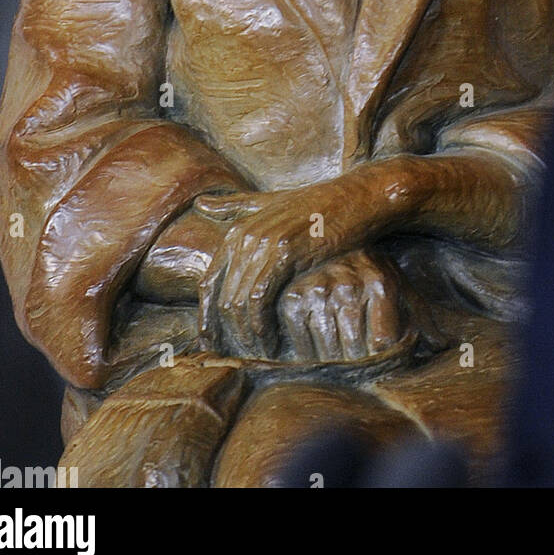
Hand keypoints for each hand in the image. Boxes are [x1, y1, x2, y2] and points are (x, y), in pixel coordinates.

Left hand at [196, 187, 354, 358]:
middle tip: (237, 356)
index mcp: (238, 231)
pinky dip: (261, 323)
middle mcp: (244, 237)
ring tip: (256, 353)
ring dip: (244, 333)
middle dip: (226, 332)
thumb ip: (236, 205)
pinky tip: (270, 339)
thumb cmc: (315, 205)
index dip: (208, 318)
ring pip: (238, 301)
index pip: (207, 284)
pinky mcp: (285, 253)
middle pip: (221, 298)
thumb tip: (200, 203)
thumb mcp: (270, 201)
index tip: (213, 344)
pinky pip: (260, 297)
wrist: (353, 198)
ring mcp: (263, 244)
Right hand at [277, 247, 411, 363]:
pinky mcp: (292, 298)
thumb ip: (424, 321)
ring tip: (338, 350)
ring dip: (332, 361)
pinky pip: (300, 344)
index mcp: (382, 284)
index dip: (382, 360)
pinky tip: (317, 343)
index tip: (380, 358)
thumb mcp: (404, 294)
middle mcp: (349, 285)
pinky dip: (307, 353)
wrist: (335, 247)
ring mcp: (319, 290)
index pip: (381, 346)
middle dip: (358, 364)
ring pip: (326, 353)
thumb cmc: (376, 277)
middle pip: (353, 354)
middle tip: (357, 357)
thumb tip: (445, 346)